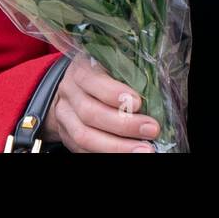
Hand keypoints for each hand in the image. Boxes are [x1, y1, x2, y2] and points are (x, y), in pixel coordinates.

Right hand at [42, 54, 161, 151]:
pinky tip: (128, 154)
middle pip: (90, 113)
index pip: (93, 81)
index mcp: (81, 70)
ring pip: (85, 136)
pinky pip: (83, 150)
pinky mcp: (66, 135)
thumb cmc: (100, 72)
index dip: (114, 93)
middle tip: (151, 129)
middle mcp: (69, 93)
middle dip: (123, 125)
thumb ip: (126, 72)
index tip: (138, 102)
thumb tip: (153, 91)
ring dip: (117, 146)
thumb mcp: (109, 63)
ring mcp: (65, 116)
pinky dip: (106, 153)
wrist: (71, 87)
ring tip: (143, 149)